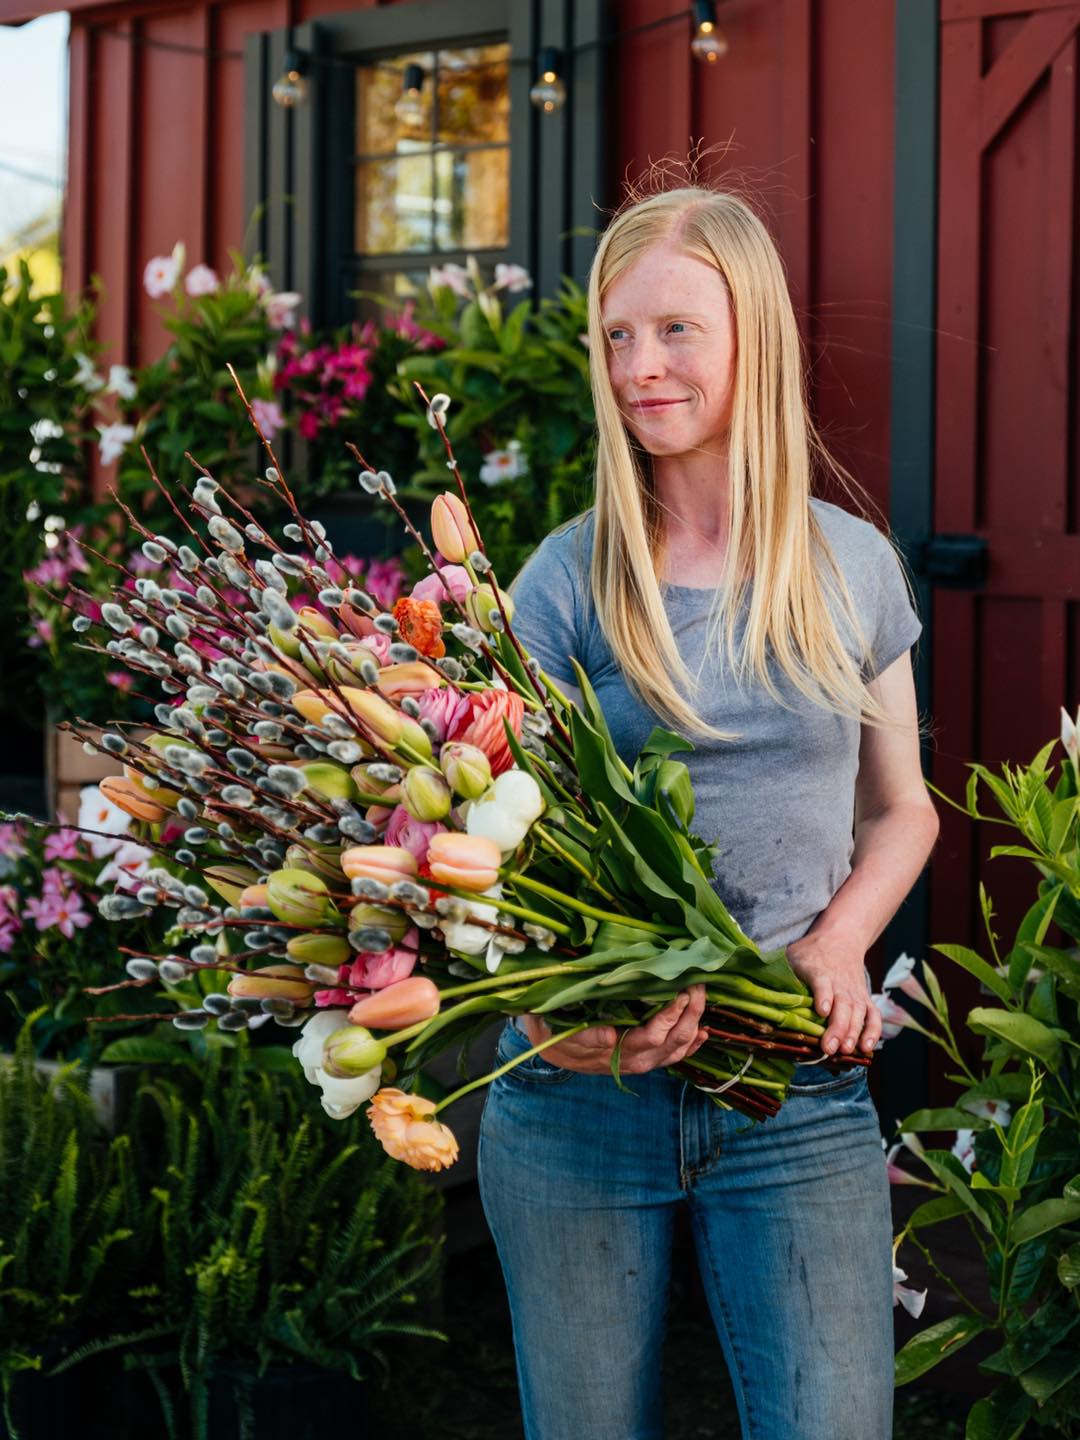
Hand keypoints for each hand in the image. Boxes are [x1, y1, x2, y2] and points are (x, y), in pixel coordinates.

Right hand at [519, 986, 708, 1074]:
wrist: (552, 1047)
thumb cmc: (555, 1030)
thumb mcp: (560, 1030)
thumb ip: (584, 1037)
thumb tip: (608, 1038)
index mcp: (615, 1053)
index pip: (652, 1037)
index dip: (670, 1015)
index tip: (681, 989)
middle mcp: (634, 1061)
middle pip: (673, 1042)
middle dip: (690, 1012)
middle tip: (698, 982)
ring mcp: (643, 1062)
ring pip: (678, 1049)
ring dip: (694, 1023)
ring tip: (702, 997)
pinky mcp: (646, 1059)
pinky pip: (675, 1056)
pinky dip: (692, 1044)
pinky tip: (703, 1031)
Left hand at [786, 930, 880, 1056]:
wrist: (840, 939)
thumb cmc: (809, 953)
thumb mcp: (790, 956)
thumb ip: (777, 973)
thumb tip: (754, 992)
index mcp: (818, 970)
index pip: (822, 982)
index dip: (823, 995)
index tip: (822, 1010)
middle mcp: (840, 982)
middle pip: (842, 1003)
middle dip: (837, 1027)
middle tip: (829, 1048)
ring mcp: (854, 991)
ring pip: (858, 1012)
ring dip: (853, 1032)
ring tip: (845, 1051)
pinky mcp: (864, 998)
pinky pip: (873, 1015)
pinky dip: (873, 1031)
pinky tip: (867, 1048)